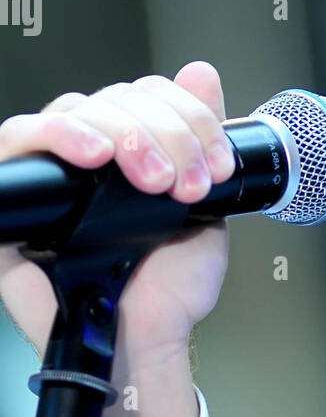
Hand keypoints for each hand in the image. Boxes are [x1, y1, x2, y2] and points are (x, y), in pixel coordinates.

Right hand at [0, 61, 232, 377]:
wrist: (147, 344)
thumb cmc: (168, 291)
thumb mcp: (205, 205)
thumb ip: (201, 139)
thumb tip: (200, 72)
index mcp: (133, 153)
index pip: (148, 96)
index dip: (188, 117)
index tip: (215, 164)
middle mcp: (89, 160)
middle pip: (114, 99)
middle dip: (164, 133)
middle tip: (183, 183)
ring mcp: (52, 176)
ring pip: (72, 111)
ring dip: (121, 133)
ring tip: (151, 178)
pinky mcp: (14, 202)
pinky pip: (17, 142)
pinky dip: (57, 136)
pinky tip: (93, 154)